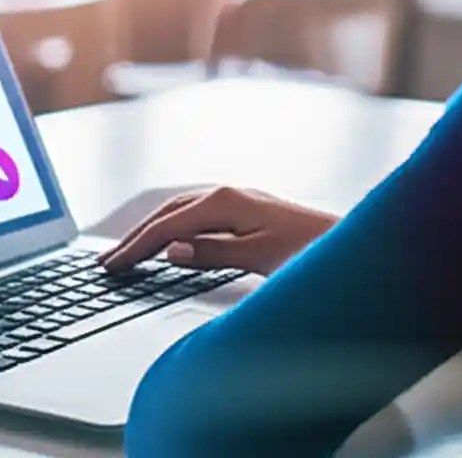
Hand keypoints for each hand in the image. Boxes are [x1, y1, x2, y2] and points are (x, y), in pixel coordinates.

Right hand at [99, 187, 338, 274]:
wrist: (354, 245)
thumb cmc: (312, 252)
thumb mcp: (258, 258)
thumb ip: (212, 252)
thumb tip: (170, 249)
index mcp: (225, 201)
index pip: (166, 225)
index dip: (135, 247)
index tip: (111, 266)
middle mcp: (229, 193)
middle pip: (168, 213)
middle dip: (135, 237)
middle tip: (107, 262)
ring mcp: (238, 200)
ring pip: (181, 211)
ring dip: (152, 229)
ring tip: (129, 251)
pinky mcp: (248, 211)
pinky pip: (196, 215)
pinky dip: (174, 227)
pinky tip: (170, 239)